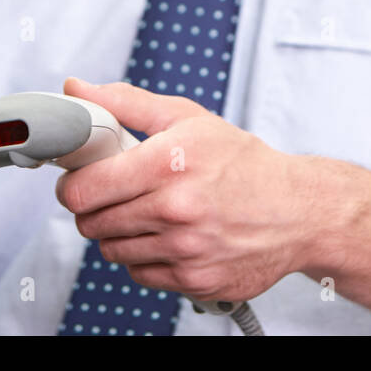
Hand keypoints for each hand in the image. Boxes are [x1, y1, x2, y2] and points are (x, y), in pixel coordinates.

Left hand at [54, 76, 313, 302]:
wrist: (297, 210)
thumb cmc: (241, 162)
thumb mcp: (186, 118)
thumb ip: (124, 103)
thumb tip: (75, 89)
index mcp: (167, 163)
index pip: (83, 189)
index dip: (73, 184)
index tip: (82, 179)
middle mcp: (175, 209)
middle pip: (91, 222)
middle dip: (96, 207)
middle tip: (118, 193)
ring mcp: (186, 249)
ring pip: (112, 250)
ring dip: (120, 233)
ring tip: (148, 213)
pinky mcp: (195, 281)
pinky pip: (140, 274)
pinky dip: (145, 257)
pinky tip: (168, 236)